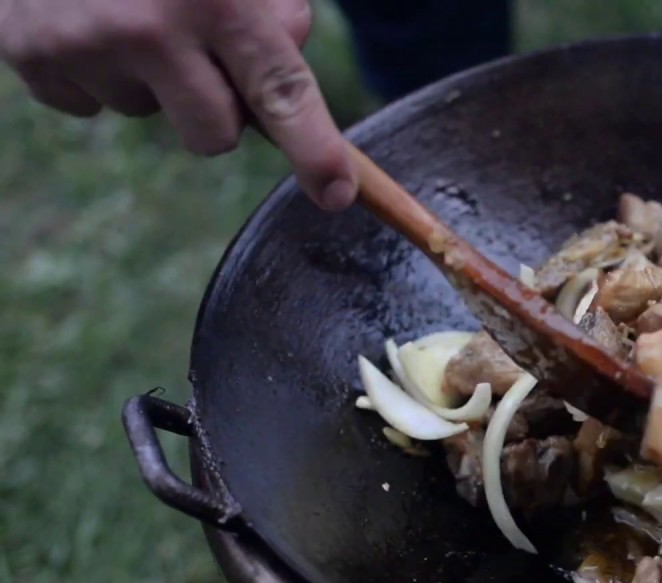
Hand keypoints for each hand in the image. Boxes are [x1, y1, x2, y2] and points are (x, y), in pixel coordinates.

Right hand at [0, 0, 356, 210]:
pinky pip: (89, 102)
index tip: (337, 192)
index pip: (282, 92)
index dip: (316, 149)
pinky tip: (85, 15)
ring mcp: (83, 46)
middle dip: (220, 108)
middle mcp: (149, 29)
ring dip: (152, 78)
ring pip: (148, 113)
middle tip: (199, 46)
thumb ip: (271, 6)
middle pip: (215, 136)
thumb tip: (288, 54)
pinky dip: (97, 70)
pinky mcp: (31, 55)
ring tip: (128, 9)